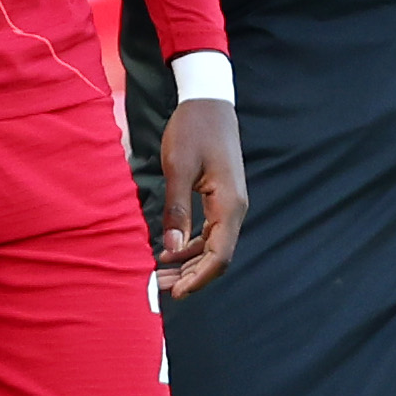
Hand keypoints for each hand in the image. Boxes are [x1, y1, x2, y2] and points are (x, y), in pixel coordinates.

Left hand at [156, 96, 246, 297]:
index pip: (219, 255)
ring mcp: (229, 205)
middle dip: (190, 276)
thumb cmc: (193, 130)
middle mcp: (234, 209)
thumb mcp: (178, 168)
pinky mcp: (220, 199)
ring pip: (212, 246)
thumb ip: (176, 209)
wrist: (208, 103)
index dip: (199, 278)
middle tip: (160, 287)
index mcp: (229, 204)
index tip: (176, 292)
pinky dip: (189, 246)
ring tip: (160, 274)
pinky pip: (208, 233)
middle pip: (217, 256)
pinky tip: (168, 251)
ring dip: (188, 263)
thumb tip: (170, 248)